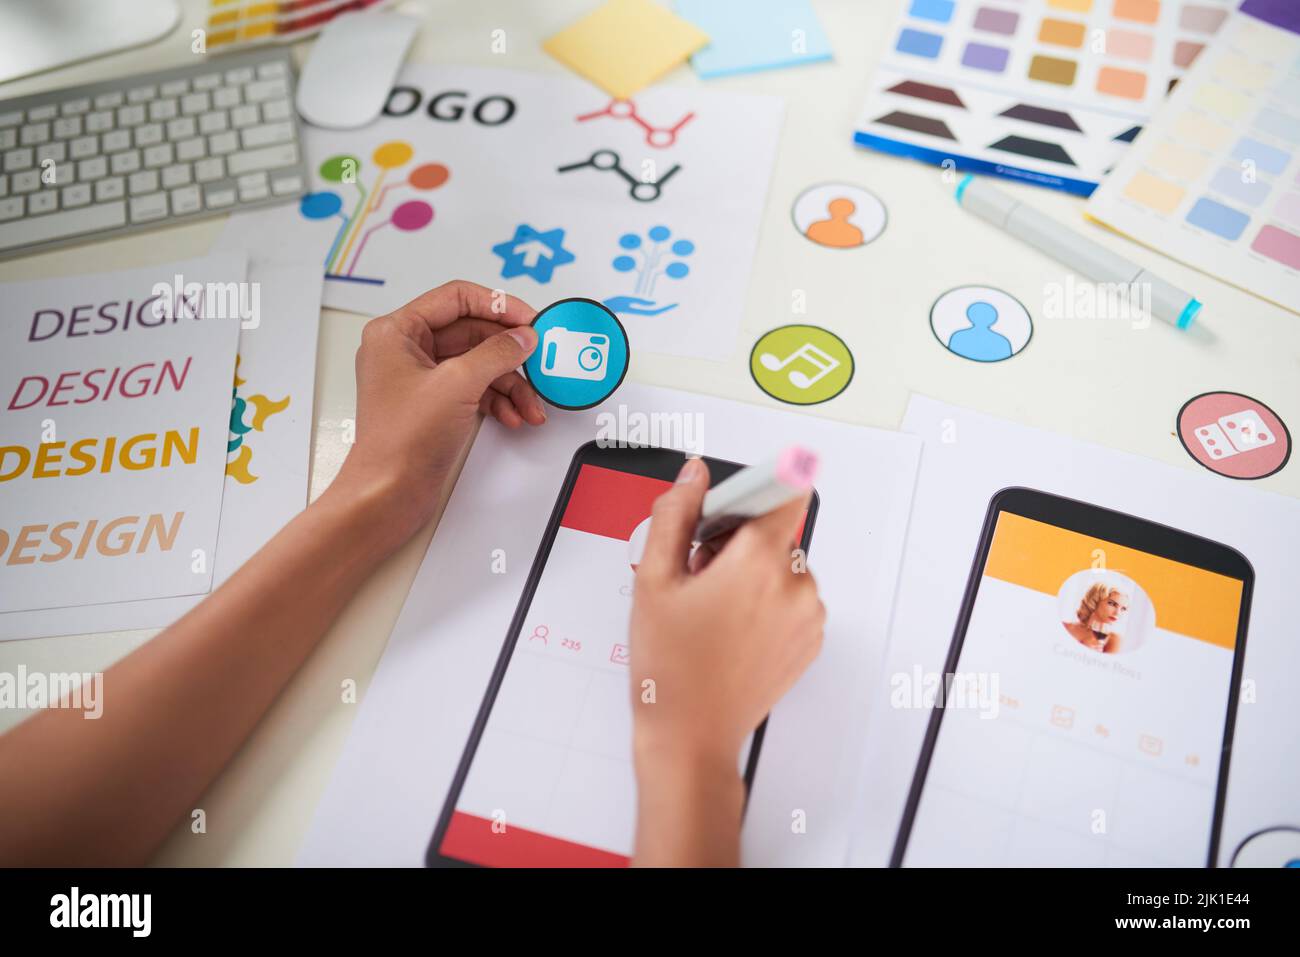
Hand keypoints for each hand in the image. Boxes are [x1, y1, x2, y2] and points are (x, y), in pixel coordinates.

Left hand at [331, 281, 545, 552]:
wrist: (388, 494)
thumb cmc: (401, 440)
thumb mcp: (458, 384)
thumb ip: (497, 353)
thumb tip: (522, 336)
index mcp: (396, 332)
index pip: (455, 298)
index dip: (497, 305)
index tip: (529, 319)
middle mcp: (405, 350)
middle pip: (471, 332)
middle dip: (508, 352)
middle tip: (539, 359)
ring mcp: (420, 379)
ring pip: (478, 364)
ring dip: (509, 383)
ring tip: (532, 404)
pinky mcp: (433, 404)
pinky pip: (474, 388)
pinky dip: (497, 400)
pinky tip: (514, 416)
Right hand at [629, 457, 824, 778]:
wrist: (690, 736)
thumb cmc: (671, 668)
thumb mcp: (654, 579)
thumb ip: (675, 513)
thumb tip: (694, 475)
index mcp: (761, 561)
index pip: (784, 490)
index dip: (749, 494)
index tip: (729, 506)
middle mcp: (796, 585)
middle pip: (775, 531)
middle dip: (738, 540)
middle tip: (698, 574)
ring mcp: (808, 615)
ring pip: (782, 565)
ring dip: (752, 572)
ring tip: (711, 607)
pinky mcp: (810, 639)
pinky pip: (792, 597)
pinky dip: (766, 601)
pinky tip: (730, 626)